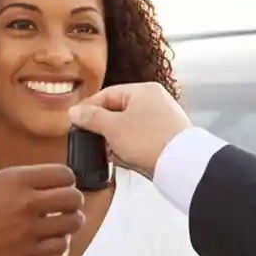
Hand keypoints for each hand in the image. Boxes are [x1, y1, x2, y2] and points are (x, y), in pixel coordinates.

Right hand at [0, 164, 83, 255]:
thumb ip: (22, 179)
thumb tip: (53, 180)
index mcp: (16, 180)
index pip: (63, 174)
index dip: (67, 180)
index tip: (63, 185)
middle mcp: (26, 202)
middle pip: (74, 197)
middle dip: (74, 200)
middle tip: (67, 204)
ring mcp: (29, 229)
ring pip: (73, 221)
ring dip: (72, 220)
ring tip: (65, 221)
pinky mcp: (30, 253)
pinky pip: (61, 244)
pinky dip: (60, 241)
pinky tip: (52, 238)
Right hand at [68, 82, 190, 178]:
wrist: (180, 164)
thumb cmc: (149, 140)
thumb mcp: (112, 127)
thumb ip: (91, 118)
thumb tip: (74, 111)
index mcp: (143, 90)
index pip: (107, 94)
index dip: (88, 108)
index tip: (75, 120)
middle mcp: (155, 101)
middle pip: (118, 111)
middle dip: (103, 128)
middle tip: (90, 140)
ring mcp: (162, 120)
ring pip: (129, 127)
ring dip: (115, 140)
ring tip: (108, 152)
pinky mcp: (166, 139)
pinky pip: (140, 140)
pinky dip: (129, 148)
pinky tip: (123, 159)